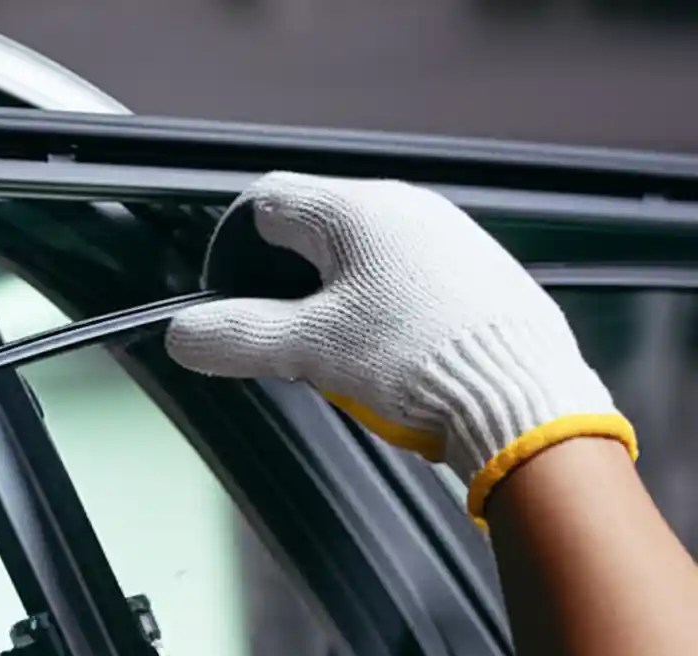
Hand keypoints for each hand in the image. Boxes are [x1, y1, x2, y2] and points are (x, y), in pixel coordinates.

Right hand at [166, 172, 635, 520]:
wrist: (525, 403)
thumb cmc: (416, 363)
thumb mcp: (308, 351)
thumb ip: (236, 336)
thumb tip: (181, 333)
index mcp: (357, 210)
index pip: (267, 201)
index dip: (235, 246)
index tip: (233, 297)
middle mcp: (408, 207)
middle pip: (316, 227)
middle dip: (289, 278)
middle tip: (286, 336)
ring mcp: (452, 236)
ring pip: (365, 253)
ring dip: (338, 294)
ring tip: (343, 353)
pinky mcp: (482, 271)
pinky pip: (411, 274)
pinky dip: (387, 305)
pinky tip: (395, 352)